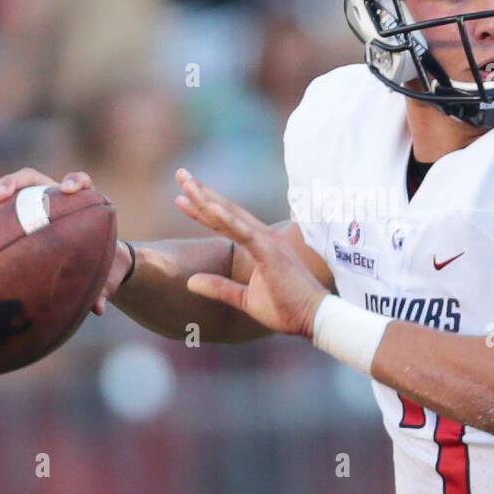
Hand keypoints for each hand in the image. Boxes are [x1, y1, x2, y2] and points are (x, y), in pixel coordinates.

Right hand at [0, 167, 123, 315]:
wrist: (86, 258)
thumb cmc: (97, 265)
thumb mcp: (102, 277)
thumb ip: (102, 289)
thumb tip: (98, 310)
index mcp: (78, 204)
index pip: (80, 181)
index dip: (75, 181)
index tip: (68, 191)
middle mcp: (51, 195)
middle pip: (32, 177)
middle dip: (15, 183)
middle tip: (2, 197)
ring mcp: (31, 199)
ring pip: (8, 187)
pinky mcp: (15, 208)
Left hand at [173, 168, 327, 337]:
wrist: (313, 318)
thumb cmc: (286, 308)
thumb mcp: (244, 299)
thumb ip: (219, 287)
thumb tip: (189, 281)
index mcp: (258, 245)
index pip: (225, 222)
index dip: (202, 209)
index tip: (181, 197)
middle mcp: (262, 237)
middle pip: (226, 211)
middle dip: (202, 192)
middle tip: (181, 174)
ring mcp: (267, 242)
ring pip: (232, 216)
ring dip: (208, 199)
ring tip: (187, 183)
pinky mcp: (271, 253)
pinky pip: (246, 233)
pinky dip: (229, 219)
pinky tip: (210, 207)